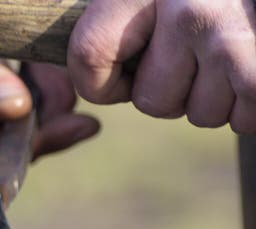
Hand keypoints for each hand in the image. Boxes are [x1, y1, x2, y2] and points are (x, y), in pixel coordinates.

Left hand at [68, 0, 255, 132]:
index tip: (124, 68)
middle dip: (173, 90)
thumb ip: (119, 26)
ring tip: (232, 49)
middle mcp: (187, 8)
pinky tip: (251, 66)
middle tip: (199, 47)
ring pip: (201, 114)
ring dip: (216, 95)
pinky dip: (250, 105)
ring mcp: (229, 35)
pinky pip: (245, 118)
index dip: (100, 81)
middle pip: (152, 102)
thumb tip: (109, 82)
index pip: (88, 55)